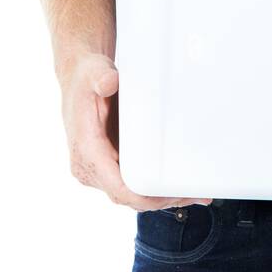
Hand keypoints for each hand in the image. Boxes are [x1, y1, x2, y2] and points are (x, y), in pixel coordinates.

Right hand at [61, 52, 211, 211]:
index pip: (117, 187)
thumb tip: (109, 82)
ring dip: (159, 197)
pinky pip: (130, 185)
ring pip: (130, 195)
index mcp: (86, 149)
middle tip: (193, 193)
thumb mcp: (93, 72)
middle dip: (160, 199)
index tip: (171, 195)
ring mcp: (98, 170)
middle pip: (127, 197)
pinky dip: (152, 188)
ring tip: (192, 193)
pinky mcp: (107, 167)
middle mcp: (89, 167)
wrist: (79, 80)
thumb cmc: (87, 78)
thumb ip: (101, 77)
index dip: (145, 197)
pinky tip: (176, 184)